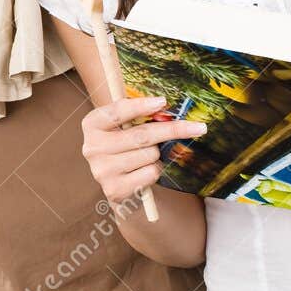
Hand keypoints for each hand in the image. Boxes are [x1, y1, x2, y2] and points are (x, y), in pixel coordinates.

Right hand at [81, 94, 206, 208]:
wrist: (117, 182)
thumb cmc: (126, 146)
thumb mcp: (125, 126)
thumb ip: (138, 114)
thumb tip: (163, 105)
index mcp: (92, 124)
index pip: (118, 111)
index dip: (141, 105)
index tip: (163, 102)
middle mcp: (92, 147)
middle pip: (142, 135)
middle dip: (172, 130)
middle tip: (199, 127)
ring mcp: (101, 170)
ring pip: (149, 155)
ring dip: (157, 155)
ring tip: (147, 157)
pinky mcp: (114, 189)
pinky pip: (150, 173)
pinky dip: (155, 171)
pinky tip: (143, 172)